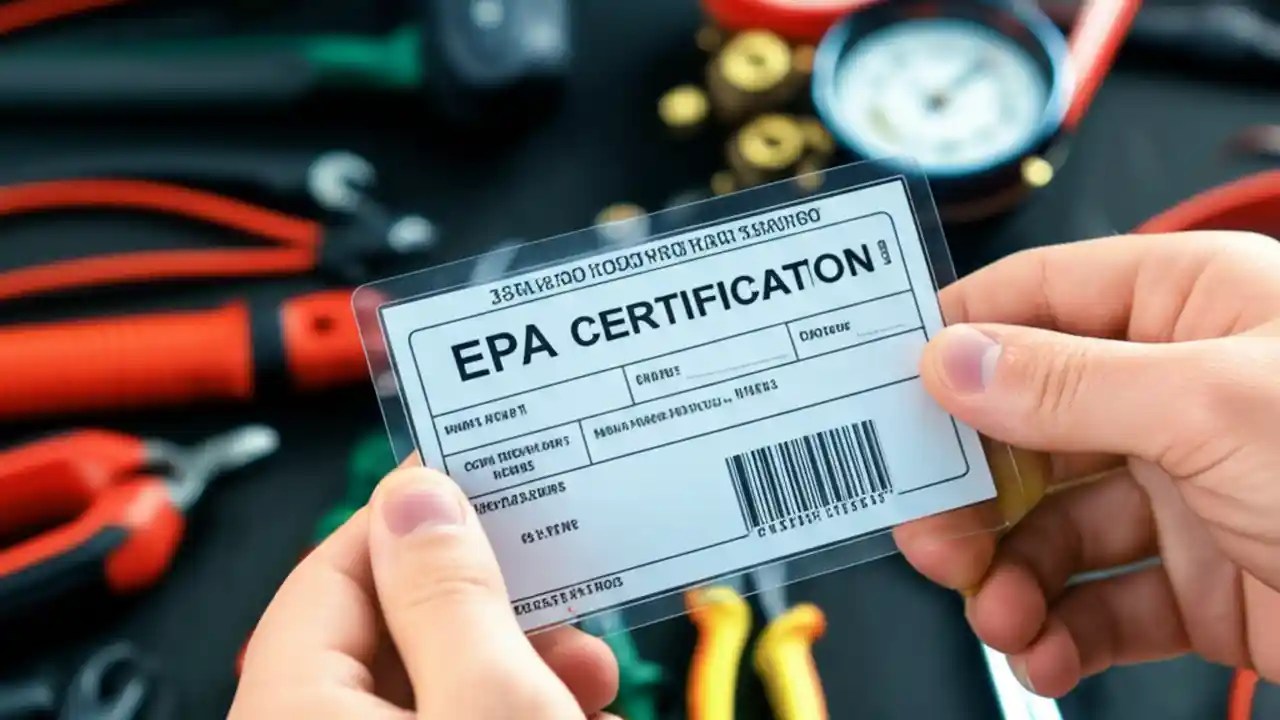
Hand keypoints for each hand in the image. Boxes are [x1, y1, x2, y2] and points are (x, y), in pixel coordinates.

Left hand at [229, 461, 619, 717]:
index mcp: (291, 708)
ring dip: (519, 671)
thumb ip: (450, 592)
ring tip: (588, 679)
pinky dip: (510, 716)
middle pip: (390, 633)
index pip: (333, 569)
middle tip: (562, 594)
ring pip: (432, 690)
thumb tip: (418, 497)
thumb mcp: (493, 701)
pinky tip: (578, 714)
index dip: (413, 513)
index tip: (483, 475)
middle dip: (493, 610)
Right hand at [893, 231, 1279, 696]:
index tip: (881, 389)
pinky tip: (1040, 652)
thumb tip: (952, 358)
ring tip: (996, 613)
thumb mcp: (1218, 408)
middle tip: (930, 532)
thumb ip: (1071, 382)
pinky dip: (1056, 633)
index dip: (953, 340)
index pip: (1036, 300)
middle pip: (1025, 427)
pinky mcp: (1198, 583)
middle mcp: (1178, 393)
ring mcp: (1186, 492)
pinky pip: (1097, 602)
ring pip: (1052, 525)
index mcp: (1191, 309)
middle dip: (971, 488)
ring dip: (1007, 575)